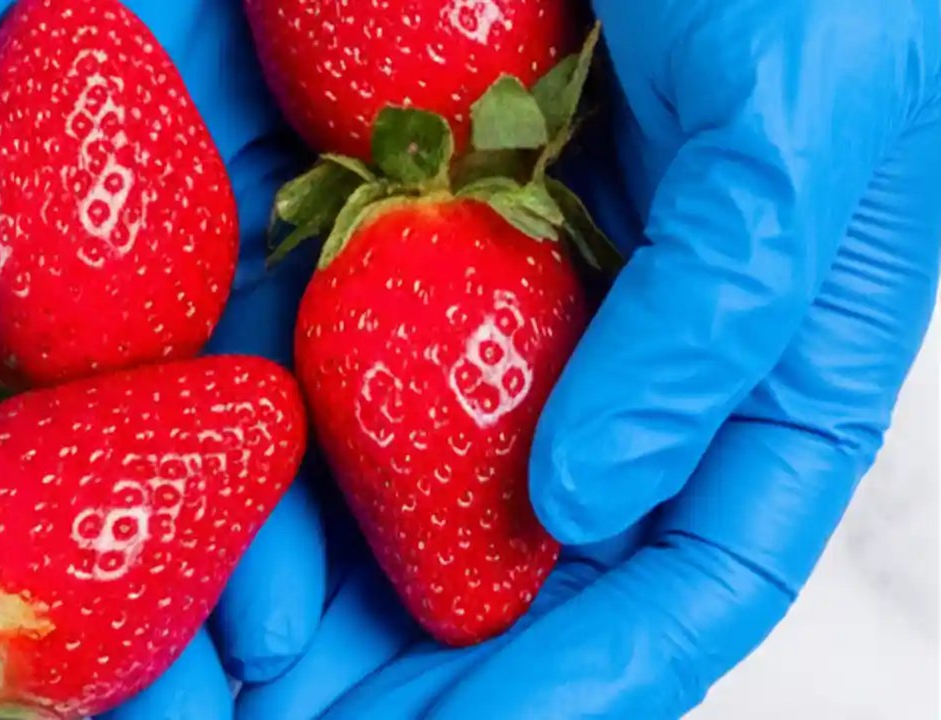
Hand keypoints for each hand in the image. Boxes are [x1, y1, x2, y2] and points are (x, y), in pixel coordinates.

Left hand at [236, 1, 940, 717]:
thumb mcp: (800, 120)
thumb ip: (717, 313)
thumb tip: (594, 502)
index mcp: (758, 368)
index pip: (692, 576)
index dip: (594, 677)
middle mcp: (619, 363)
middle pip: (527, 571)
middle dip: (425, 679)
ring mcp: (500, 314)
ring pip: (411, 499)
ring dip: (320, 599)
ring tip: (221, 690)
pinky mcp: (397, 243)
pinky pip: (328, 375)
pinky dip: (261, 456)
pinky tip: (182, 516)